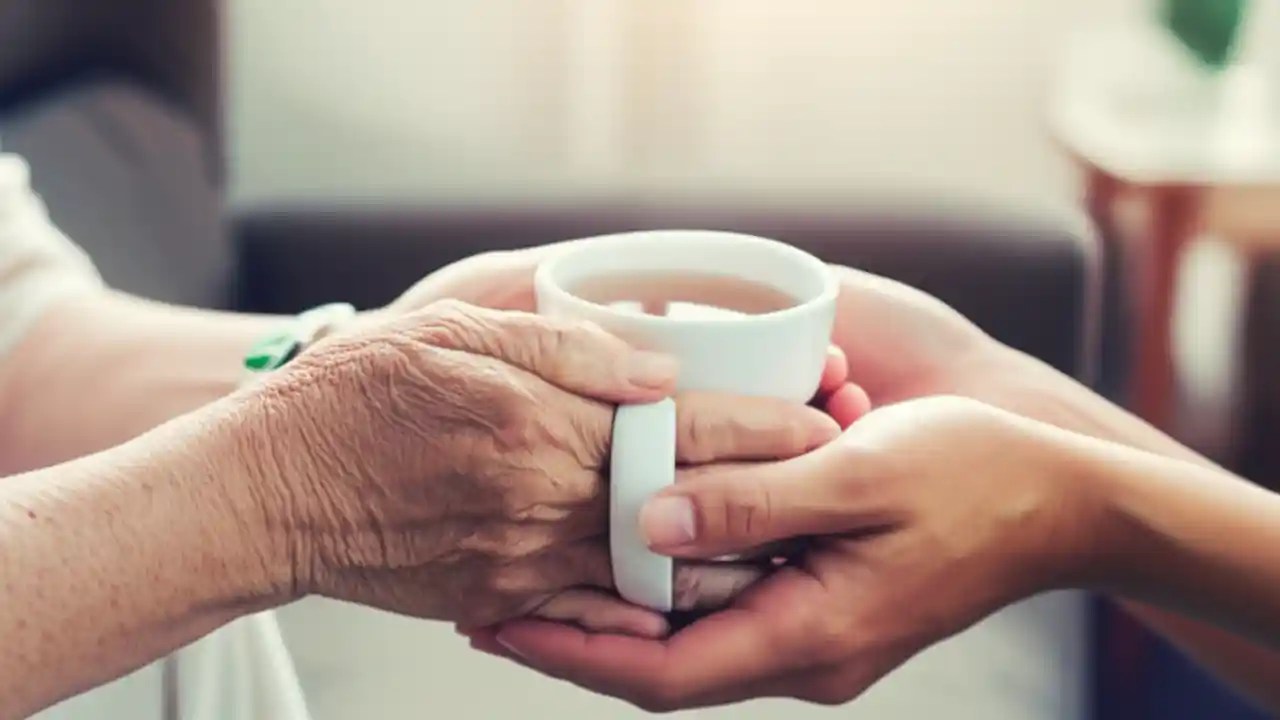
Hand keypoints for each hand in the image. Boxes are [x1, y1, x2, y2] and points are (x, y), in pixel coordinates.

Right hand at [237, 300, 839, 632]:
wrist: (271, 490)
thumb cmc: (357, 391)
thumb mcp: (458, 331)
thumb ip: (569, 349)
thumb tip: (663, 366)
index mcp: (543, 426)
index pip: (682, 427)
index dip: (762, 422)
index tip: (821, 416)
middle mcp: (544, 504)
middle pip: (686, 503)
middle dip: (769, 491)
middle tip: (833, 476)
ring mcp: (523, 562)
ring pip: (654, 567)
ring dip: (729, 555)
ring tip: (791, 539)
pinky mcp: (499, 599)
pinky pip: (592, 611)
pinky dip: (650, 604)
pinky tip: (694, 595)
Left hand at [480, 396, 1093, 709]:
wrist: (1063, 497)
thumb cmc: (973, 478)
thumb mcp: (857, 475)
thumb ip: (753, 498)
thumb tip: (648, 515)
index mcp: (810, 635)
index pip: (658, 671)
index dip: (569, 653)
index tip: (492, 625)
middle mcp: (806, 650)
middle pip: (663, 658)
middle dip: (577, 633)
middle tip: (494, 595)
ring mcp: (819, 631)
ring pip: (694, 630)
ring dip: (622, 603)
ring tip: (545, 567)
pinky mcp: (830, 602)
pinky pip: (732, 601)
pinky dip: (678, 576)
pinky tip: (642, 537)